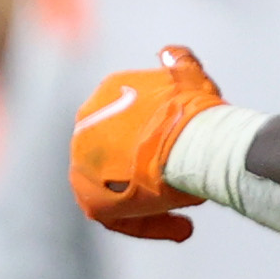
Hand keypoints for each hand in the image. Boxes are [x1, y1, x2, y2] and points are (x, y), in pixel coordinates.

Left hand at [70, 46, 226, 241]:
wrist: (186, 139)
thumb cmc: (194, 111)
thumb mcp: (190, 76)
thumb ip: (180, 61)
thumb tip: (170, 52)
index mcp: (108, 92)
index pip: (132, 121)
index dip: (162, 139)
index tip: (185, 152)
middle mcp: (87, 126)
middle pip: (124, 156)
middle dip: (154, 169)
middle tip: (185, 181)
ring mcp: (85, 165)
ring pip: (121, 188)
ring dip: (153, 198)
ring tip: (187, 204)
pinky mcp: (91, 201)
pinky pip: (120, 217)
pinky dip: (150, 222)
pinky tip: (182, 226)